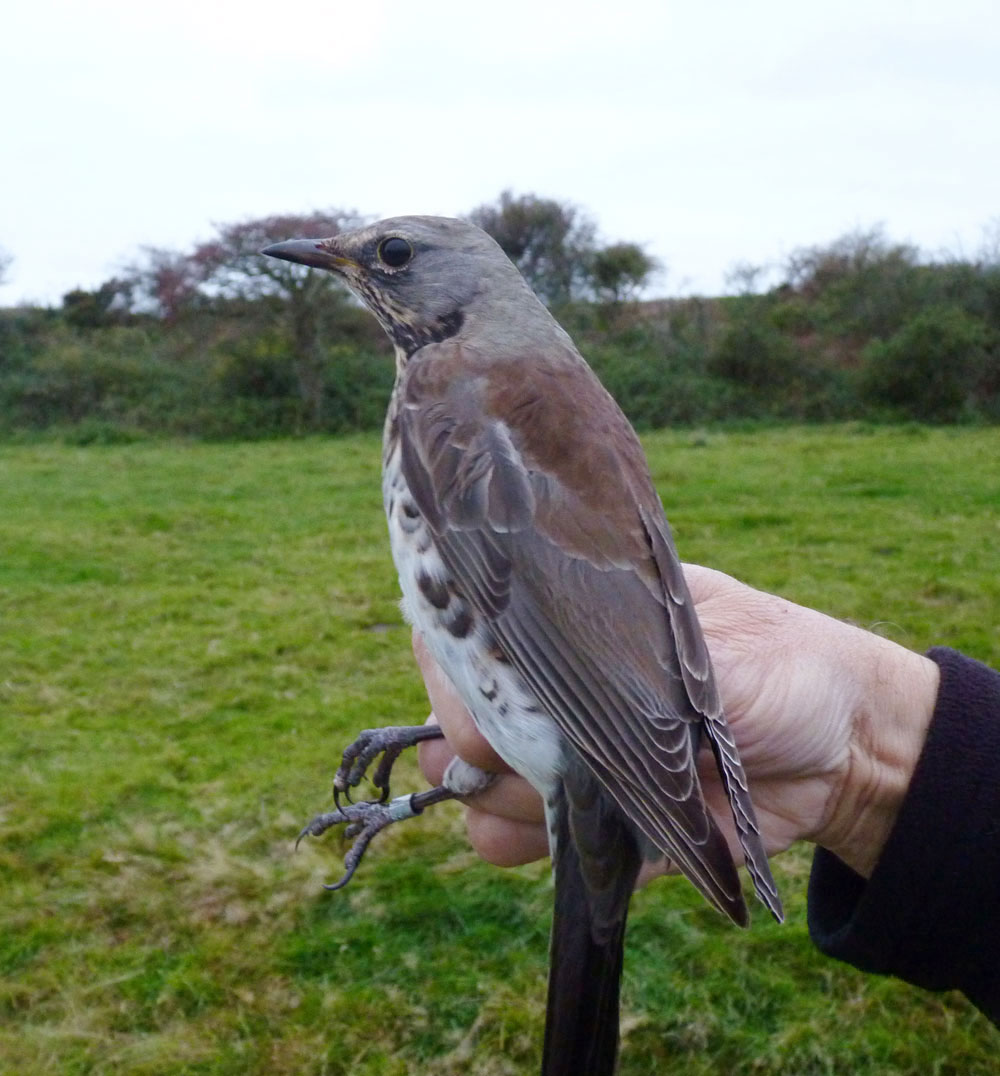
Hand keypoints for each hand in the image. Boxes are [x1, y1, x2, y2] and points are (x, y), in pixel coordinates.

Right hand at [417, 564, 938, 879]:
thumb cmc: (776, 665)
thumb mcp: (697, 646)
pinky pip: (502, 838)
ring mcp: (553, 754)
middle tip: (559, 742)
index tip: (503, 682)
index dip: (456, 663)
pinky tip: (585, 831)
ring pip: (470, 782)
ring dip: (518, 793)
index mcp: (562, 615)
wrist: (836, 751)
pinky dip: (526, 841)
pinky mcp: (575, 819)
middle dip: (490, 737)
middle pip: (450, 715)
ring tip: (592, 785)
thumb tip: (534, 696)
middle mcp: (543, 684)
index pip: (457, 629)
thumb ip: (613, 666)